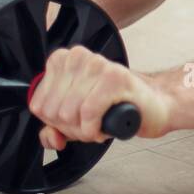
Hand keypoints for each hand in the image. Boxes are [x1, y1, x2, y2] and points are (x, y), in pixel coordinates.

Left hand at [27, 45, 172, 148]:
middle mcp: (79, 57)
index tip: (76, 120)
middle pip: (53, 111)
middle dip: (72, 128)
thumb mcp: (76, 118)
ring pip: (69, 113)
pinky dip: (94, 129)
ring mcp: (97, 65)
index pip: (38, 104)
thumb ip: (55, 129)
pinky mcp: (114, 78)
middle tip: (91, 123)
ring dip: (85, 130)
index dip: (56, 123)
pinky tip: (104, 126)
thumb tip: (51, 137)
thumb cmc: (115, 106)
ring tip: (100, 123)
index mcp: (64, 60)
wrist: (154, 105)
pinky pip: (88, 113)